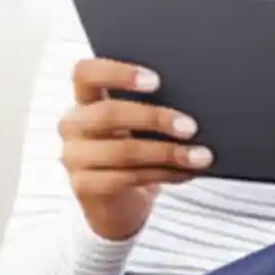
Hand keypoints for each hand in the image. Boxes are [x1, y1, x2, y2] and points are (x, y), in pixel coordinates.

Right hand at [60, 59, 211, 240]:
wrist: (121, 201)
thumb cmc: (138, 148)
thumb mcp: (143, 124)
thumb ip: (156, 105)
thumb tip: (201, 101)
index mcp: (86, 99)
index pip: (85, 73)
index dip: (117, 73)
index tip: (156, 80)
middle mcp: (73, 124)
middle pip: (108, 113)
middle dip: (154, 118)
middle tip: (190, 126)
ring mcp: (74, 157)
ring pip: (122, 150)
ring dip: (167, 153)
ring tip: (200, 156)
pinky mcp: (84, 186)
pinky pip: (126, 178)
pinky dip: (163, 174)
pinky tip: (187, 172)